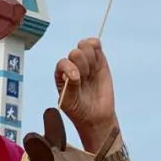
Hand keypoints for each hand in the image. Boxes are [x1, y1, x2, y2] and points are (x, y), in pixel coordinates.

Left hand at [54, 37, 117, 151]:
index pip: (63, 63)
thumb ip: (70, 86)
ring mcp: (86, 61)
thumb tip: (74, 73)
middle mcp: (72, 65)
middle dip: (83, 66)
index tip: (77, 78)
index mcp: (61, 74)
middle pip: (76, 52)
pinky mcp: (98, 59)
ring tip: (92, 72)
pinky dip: (96, 46)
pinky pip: (95, 44)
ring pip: (85, 46)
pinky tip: (97, 60)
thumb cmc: (79, 109)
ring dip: (90, 59)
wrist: (96, 116)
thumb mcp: (70, 101)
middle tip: (86, 79)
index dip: (70, 68)